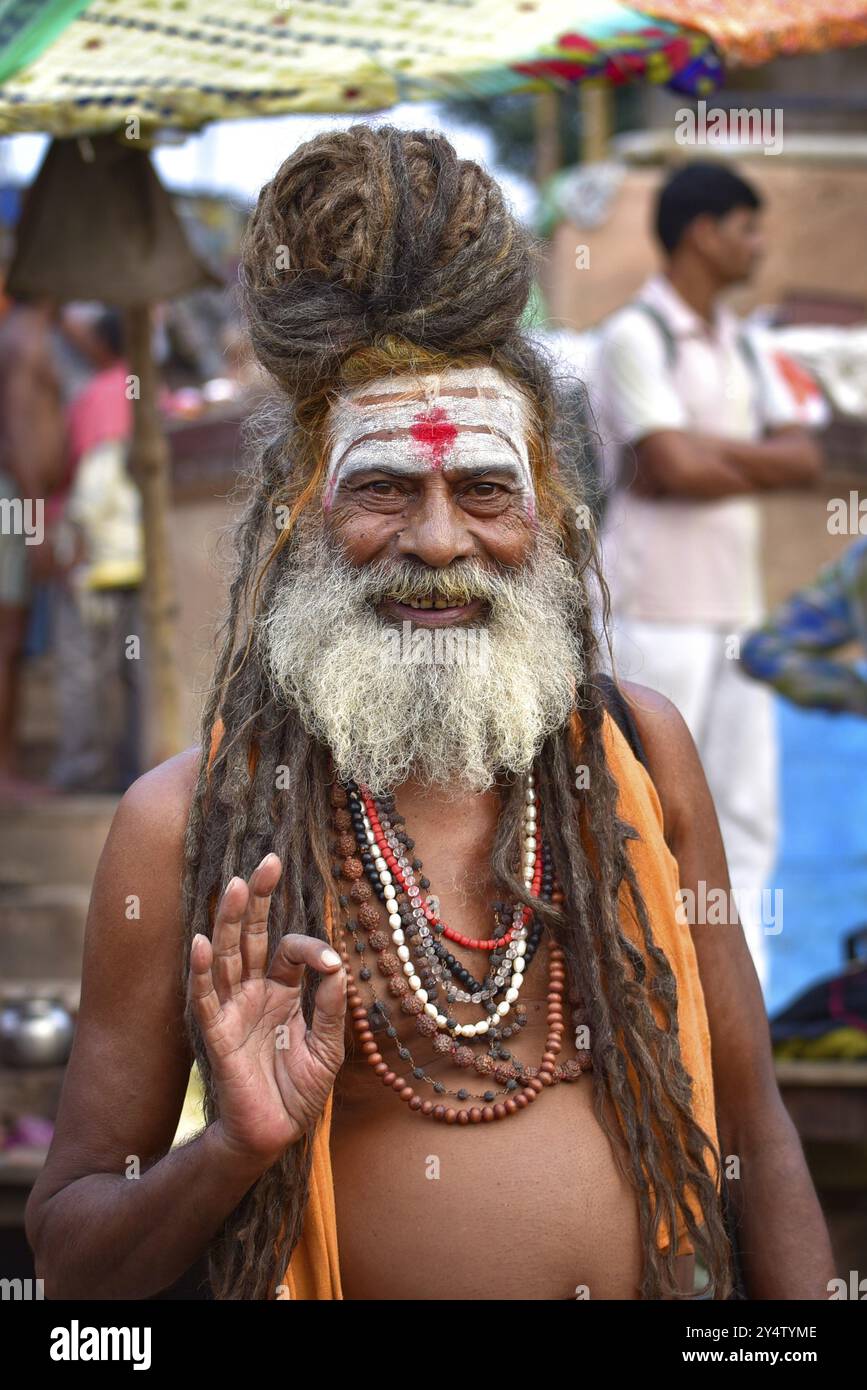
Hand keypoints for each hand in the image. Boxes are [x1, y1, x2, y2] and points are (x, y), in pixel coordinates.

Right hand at [188, 853, 346, 1165]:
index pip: (288, 950)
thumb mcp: (328, 1045)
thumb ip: (329, 1005)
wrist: (275, 1134)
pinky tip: (201, 941)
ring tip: (234, 884)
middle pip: (251, 937)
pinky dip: (201, 970)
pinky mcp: (216, 1034)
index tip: (328, 963)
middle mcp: (253, 993)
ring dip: (229, 921)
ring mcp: (232, 1010)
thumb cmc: (299, 1090)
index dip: (309, 948)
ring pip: (227, 956)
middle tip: (266, 861)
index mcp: (281, 991)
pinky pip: (204, 997)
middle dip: (257, 900)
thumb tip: (335, 964)